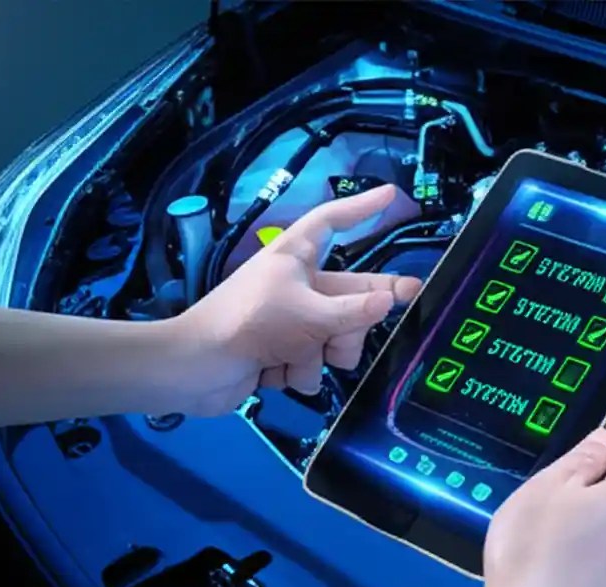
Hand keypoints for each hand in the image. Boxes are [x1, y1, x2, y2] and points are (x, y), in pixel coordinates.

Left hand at [170, 185, 421, 414]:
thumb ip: (354, 311)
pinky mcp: (283, 354)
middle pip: (349, 293)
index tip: (391, 195)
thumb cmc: (249, 323)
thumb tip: (390, 300)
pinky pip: (313, 364)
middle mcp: (296, 285)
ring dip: (319, 355)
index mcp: (295, 257)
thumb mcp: (309, 315)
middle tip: (410, 301)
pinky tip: (272, 371)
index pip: (332, 222)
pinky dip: (296, 371)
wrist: (195, 369)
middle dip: (360, 315)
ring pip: (335, 338)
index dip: (361, 208)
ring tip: (295, 357)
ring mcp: (291, 322)